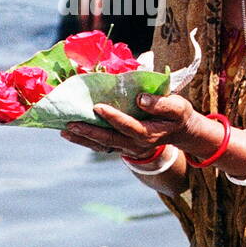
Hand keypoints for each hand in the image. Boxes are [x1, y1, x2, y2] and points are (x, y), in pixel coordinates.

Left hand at [59, 93, 201, 157]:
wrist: (180, 132)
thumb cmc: (178, 115)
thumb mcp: (178, 107)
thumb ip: (162, 103)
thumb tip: (140, 99)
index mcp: (149, 133)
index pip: (129, 126)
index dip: (114, 117)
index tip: (98, 106)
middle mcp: (137, 144)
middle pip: (110, 139)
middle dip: (90, 132)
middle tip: (71, 123)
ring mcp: (128, 147)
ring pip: (103, 145)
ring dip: (83, 139)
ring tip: (65, 130)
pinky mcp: (122, 145)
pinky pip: (101, 145)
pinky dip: (85, 140)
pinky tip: (71, 133)